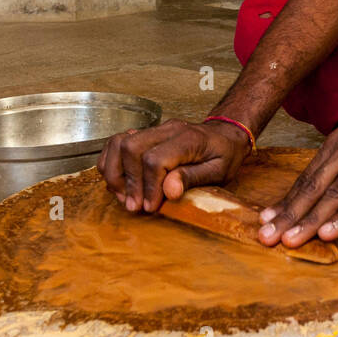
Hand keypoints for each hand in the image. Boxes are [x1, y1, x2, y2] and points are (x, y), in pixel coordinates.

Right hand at [97, 119, 251, 212]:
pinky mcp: (146, 134)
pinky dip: (111, 162)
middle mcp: (168, 129)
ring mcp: (155, 129)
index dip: (149, 187)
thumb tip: (169, 191)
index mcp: (188, 139)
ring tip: (123, 196)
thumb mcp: (220, 171)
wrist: (226, 135)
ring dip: (115, 172)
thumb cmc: (225, 155)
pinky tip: (118, 182)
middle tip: (134, 205)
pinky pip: (117, 142)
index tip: (150, 207)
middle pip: (131, 148)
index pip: (155, 159)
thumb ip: (193, 178)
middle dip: (128, 181)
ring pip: (119, 142)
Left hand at [257, 89, 337, 247]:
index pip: (307, 176)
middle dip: (287, 215)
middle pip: (311, 187)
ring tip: (289, 240)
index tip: (266, 218)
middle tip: (265, 237)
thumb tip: (329, 178)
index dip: (287, 199)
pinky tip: (329, 233)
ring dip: (309, 221)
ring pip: (332, 195)